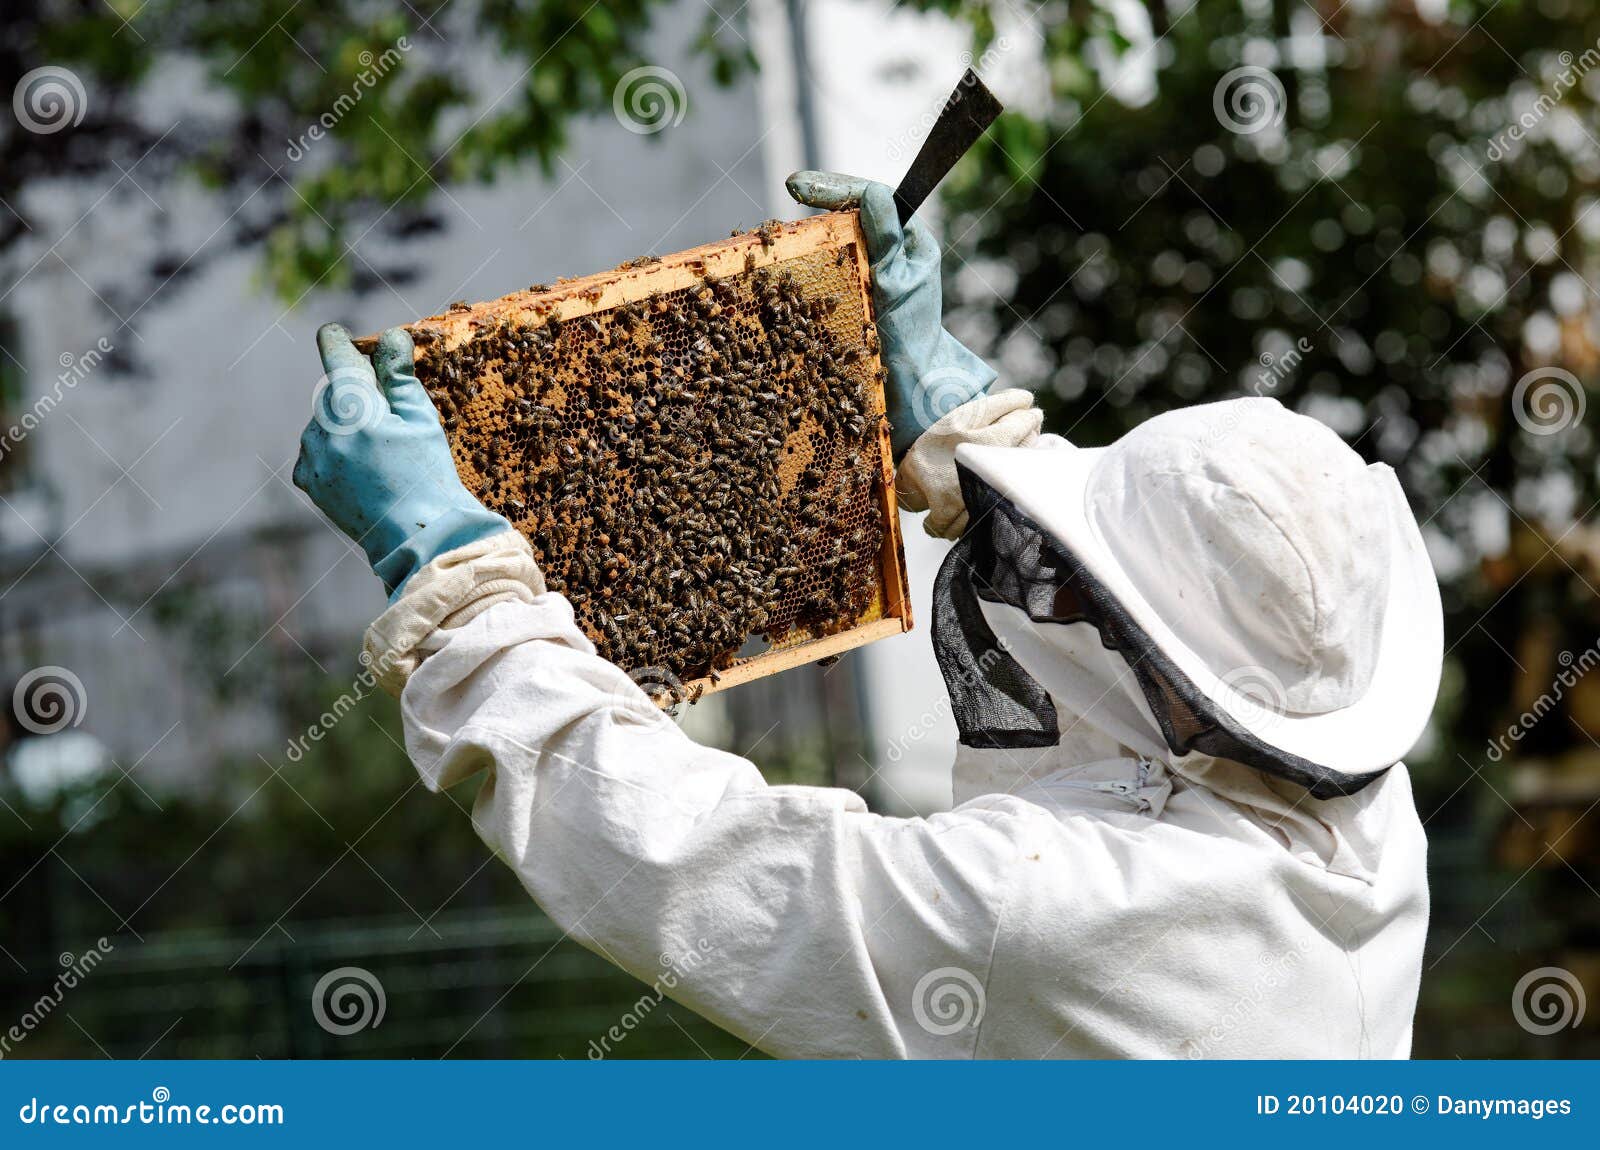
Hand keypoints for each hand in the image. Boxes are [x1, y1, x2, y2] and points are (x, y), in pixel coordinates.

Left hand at [294, 323, 510, 598]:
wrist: (418, 535)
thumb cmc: (427, 474)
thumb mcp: (421, 419)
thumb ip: (399, 375)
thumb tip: (391, 336)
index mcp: (354, 407)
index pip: (337, 357)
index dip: (337, 341)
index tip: (335, 332)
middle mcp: (324, 428)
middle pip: (333, 391)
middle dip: (355, 393)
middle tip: (387, 414)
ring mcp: (312, 457)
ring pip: (324, 421)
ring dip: (344, 423)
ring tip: (381, 452)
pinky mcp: (309, 480)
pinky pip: (315, 450)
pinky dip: (334, 449)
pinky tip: (363, 467)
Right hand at [786, 171, 995, 458]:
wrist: (908, 388)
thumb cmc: (909, 340)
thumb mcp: (897, 284)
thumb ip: (886, 239)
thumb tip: (871, 192)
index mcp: (910, 242)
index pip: (873, 197)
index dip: (836, 186)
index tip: (799, 186)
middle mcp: (893, 251)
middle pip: (855, 209)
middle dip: (824, 196)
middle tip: (793, 187)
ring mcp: (874, 270)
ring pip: (841, 232)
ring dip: (815, 222)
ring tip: (789, 220)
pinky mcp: (856, 290)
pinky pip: (831, 260)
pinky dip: (810, 253)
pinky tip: (789, 251)